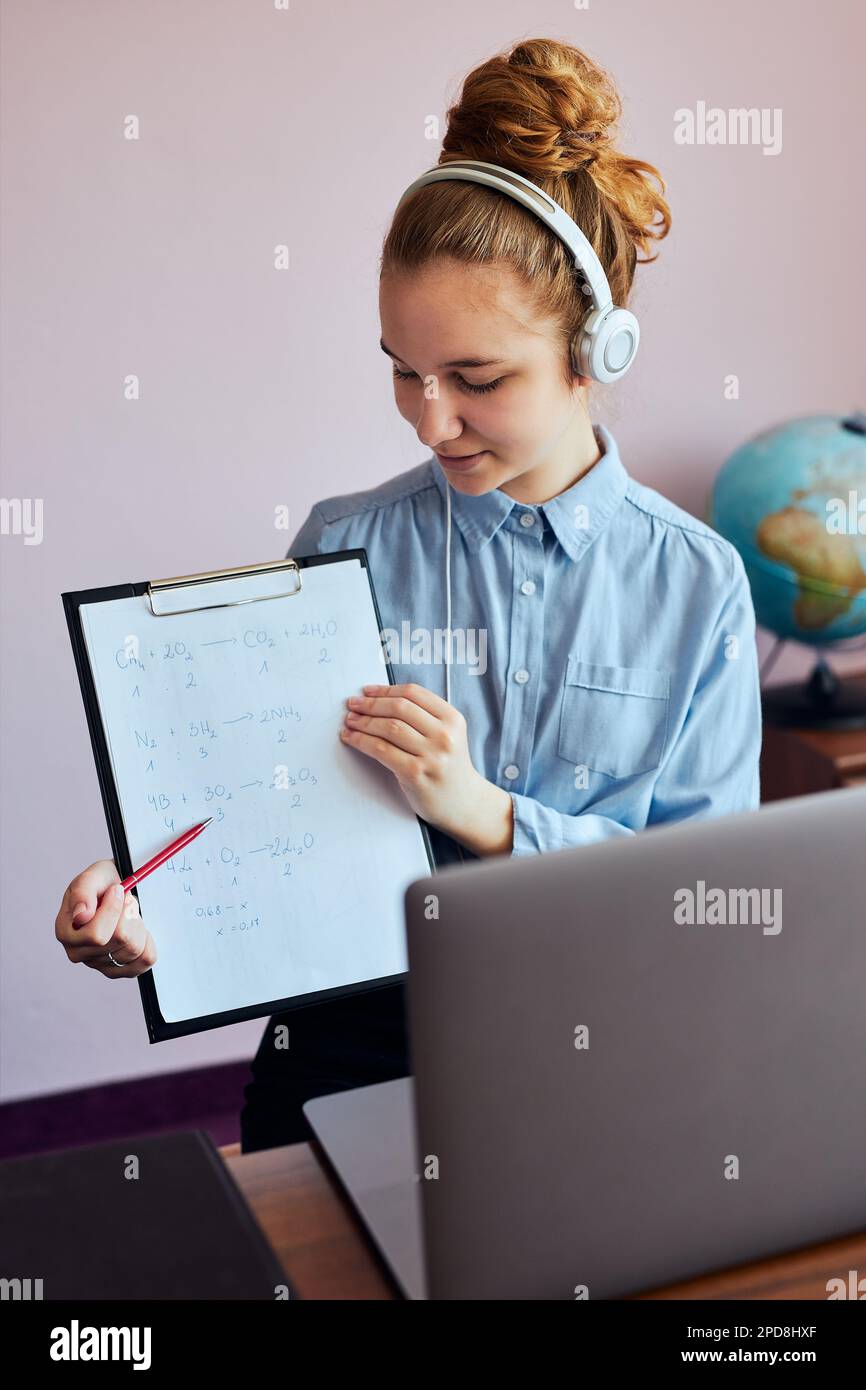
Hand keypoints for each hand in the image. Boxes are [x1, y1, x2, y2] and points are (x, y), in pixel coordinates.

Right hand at [55, 860, 156, 977]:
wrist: (112, 890)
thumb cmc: (100, 884)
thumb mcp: (90, 877)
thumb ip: (82, 892)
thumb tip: (81, 916)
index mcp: (66, 932)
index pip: (97, 936)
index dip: (113, 910)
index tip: (117, 889)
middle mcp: (78, 953)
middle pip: (120, 941)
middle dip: (128, 914)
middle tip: (124, 900)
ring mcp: (99, 964)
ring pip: (134, 949)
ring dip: (138, 924)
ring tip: (128, 913)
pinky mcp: (119, 969)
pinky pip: (145, 961)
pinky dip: (148, 941)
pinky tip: (138, 928)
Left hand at [340, 682, 512, 855]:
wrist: (463, 803)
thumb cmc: (448, 767)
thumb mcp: (447, 735)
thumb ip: (423, 717)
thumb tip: (379, 700)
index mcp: (452, 719)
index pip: (413, 694)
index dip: (385, 690)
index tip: (367, 691)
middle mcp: (444, 734)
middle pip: (399, 708)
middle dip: (370, 704)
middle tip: (353, 704)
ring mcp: (431, 755)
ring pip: (389, 727)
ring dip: (363, 722)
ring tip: (350, 721)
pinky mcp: (415, 773)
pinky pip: (382, 750)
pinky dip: (362, 741)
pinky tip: (352, 738)